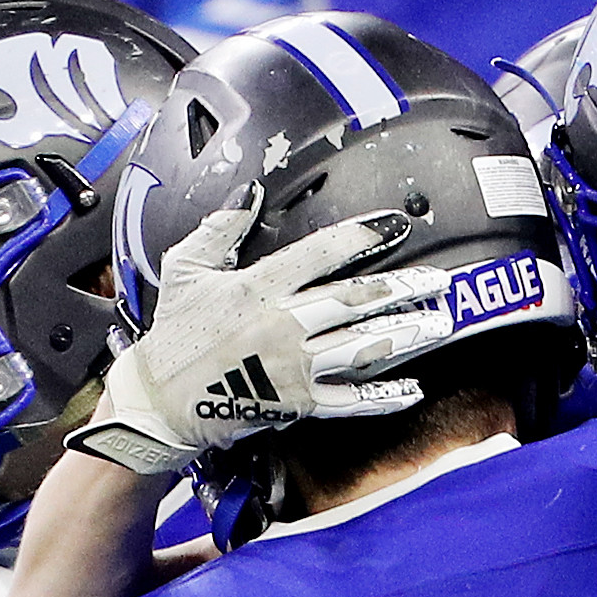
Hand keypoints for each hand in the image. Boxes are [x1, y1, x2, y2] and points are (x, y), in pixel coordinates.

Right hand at [68, 194, 442, 473]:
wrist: (158, 401)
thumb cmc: (173, 335)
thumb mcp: (186, 268)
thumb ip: (221, 227)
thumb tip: (249, 193)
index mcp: (259, 286)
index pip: (322, 252)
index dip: (363, 236)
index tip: (395, 226)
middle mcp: (283, 323)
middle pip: (356, 299)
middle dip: (403, 289)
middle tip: (438, 282)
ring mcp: (294, 366)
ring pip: (362, 346)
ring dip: (406, 334)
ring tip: (438, 324)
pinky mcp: (296, 404)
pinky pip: (349, 399)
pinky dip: (382, 396)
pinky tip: (411, 389)